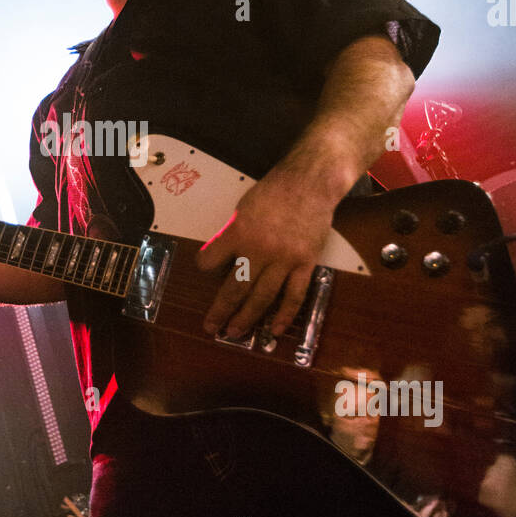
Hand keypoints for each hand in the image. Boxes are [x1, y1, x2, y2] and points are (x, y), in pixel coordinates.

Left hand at [196, 170, 333, 339]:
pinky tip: (274, 330)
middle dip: (220, 310)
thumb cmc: (276, 190)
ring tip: (235, 333)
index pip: (210, 260)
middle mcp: (259, 250)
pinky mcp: (305, 263)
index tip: (205, 268)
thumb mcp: (244, 207)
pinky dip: (284, 315)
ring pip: (262, 297)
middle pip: (235, 288)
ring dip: (247, 318)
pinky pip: (294, 295)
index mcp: (239, 232)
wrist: (311, 182)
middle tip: (211, 326)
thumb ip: (235, 233)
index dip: (204, 265)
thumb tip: (227, 255)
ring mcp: (284, 259)